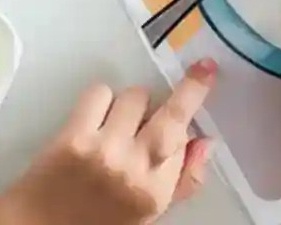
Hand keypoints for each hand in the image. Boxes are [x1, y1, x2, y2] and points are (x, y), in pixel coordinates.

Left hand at [0, 60, 217, 224]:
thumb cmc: (97, 220)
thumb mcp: (147, 213)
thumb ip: (182, 181)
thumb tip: (206, 141)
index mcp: (155, 193)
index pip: (187, 140)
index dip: (190, 119)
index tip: (206, 81)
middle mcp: (135, 168)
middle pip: (173, 115)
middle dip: (191, 88)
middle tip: (202, 70)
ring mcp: (104, 149)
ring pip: (135, 97)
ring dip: (133, 103)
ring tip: (119, 121)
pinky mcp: (73, 135)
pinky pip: (101, 93)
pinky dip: (102, 98)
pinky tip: (96, 117)